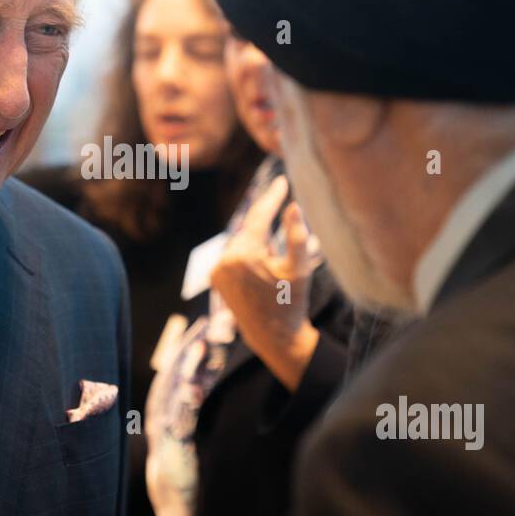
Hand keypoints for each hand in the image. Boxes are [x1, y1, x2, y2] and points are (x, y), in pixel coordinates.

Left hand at [209, 176, 319, 391]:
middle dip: (266, 223)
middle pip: (250, 229)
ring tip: (272, 265)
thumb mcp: (300, 269)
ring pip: (243, 241)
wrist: (273, 336)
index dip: (272, 197)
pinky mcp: (215, 277)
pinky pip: (235, 255)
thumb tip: (294, 206)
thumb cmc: (291, 302)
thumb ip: (297, 236)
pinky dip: (249, 253)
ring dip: (258, 241)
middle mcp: (224, 260)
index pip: (259, 216)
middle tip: (281, 226)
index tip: (282, 179)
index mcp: (244, 256)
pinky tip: (261, 271)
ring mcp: (216, 270)